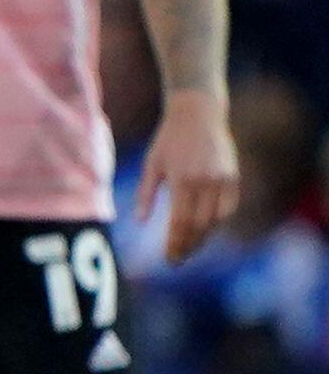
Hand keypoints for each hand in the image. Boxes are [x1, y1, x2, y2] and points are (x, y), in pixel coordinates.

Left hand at [137, 87, 240, 261]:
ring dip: (203, 237)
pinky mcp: (234, 177)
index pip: (181, 223)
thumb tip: (139, 221)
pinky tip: (205, 230)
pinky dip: (218, 222)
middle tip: (177, 260)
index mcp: (183, 180)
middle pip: (200, 226)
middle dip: (188, 246)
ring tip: (188, 247)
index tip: (168, 259)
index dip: (175, 244)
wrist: (198, 113)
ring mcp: (223, 180)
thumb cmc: (168, 139)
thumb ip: (145, 194)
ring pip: (216, 220)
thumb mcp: (152, 164)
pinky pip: (228, 208)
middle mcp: (206, 182)